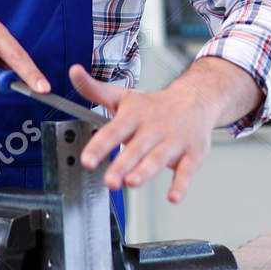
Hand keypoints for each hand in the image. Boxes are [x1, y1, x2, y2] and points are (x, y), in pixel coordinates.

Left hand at [70, 65, 214, 202]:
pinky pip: (186, 170)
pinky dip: (181, 185)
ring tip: (132, 182)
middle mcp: (154, 128)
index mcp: (134, 115)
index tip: (87, 160)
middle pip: (136, 148)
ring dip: (146, 171)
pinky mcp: (192, 153)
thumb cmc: (154, 106)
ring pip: (159, 158)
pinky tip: (173, 196)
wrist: (196, 99)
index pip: (114, 130)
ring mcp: (174, 141)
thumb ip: (95, 90)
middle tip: (109, 180)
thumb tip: (74, 72)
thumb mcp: (124, 96)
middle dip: (122, 164)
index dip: (100, 146)